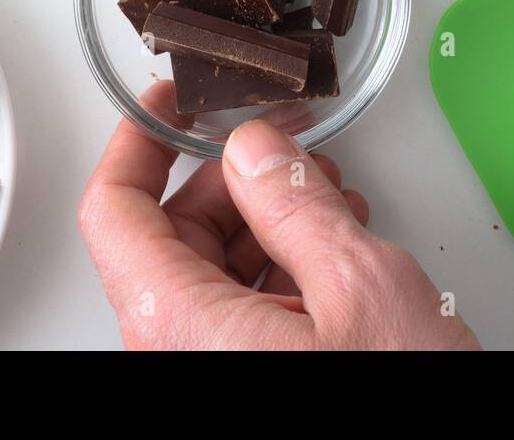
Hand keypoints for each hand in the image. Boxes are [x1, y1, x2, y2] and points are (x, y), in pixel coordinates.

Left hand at [78, 82, 479, 349]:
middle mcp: (177, 356)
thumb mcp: (361, 288)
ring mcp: (210, 374)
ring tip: (331, 202)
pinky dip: (281, 270)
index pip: (112, 212)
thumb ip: (295, 204)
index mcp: (179, 327)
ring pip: (209, 273)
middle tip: (287, 152)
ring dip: (266, 224)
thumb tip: (257, 148)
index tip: (168, 104)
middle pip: (169, 236)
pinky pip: (239, 313)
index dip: (137, 143)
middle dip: (232, 183)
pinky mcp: (245, 384)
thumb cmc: (400, 410)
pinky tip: (335, 253)